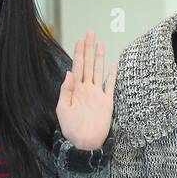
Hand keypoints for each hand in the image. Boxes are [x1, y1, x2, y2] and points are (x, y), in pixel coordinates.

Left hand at [56, 30, 115, 150]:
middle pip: (88, 64)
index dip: (79, 52)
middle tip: (90, 33)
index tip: (79, 39)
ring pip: (99, 71)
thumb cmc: (71, 129)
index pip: (77, 66)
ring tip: (100, 43)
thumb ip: (66, 90)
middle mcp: (87, 89)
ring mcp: (98, 94)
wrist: (85, 144)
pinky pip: (111, 85)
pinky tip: (113, 65)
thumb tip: (69, 72)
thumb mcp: (63, 109)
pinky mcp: (107, 102)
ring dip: (99, 57)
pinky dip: (112, 75)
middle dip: (89, 48)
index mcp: (76, 89)